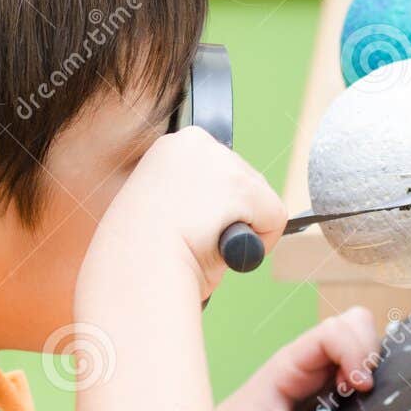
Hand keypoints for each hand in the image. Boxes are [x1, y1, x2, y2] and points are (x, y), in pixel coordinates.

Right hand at [82, 127, 285, 300]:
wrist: (135, 268)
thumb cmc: (138, 253)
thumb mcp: (160, 208)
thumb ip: (189, 198)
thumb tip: (221, 212)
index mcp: (171, 147)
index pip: (214, 173)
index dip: (209, 207)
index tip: (190, 226)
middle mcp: (198, 143)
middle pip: (241, 180)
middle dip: (229, 216)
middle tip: (198, 241)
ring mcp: (223, 163)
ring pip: (259, 201)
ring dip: (239, 229)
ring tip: (202, 245)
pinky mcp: (245, 189)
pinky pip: (275, 219)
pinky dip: (260, 244)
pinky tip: (224, 250)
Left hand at [215, 307, 380, 410]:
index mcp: (290, 363)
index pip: (331, 333)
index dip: (354, 351)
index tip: (361, 387)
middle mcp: (309, 358)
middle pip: (352, 324)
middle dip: (368, 350)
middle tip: (364, 389)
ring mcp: (322, 368)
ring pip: (360, 339)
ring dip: (371, 362)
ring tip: (360, 396)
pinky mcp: (331, 383)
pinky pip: (360, 364)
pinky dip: (370, 376)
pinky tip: (359, 402)